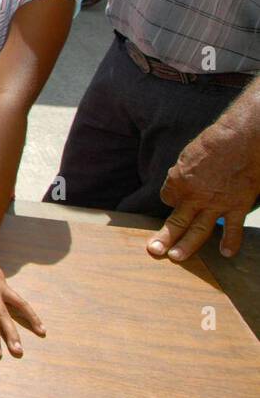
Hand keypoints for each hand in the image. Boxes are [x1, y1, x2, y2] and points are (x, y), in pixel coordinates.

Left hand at [148, 123, 259, 260]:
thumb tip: (182, 179)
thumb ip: (184, 171)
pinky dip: (231, 242)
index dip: (172, 198)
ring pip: (199, 230)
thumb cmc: (215, 141)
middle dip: (164, 238)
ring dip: (187, 246)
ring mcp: (216, 204)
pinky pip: (233, 228)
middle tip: (154, 250)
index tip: (176, 197)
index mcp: (178, 181)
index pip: (168, 197)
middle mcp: (194, 197)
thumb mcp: (188, 154)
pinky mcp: (237, 205)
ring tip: (176, 257)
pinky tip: (226, 253)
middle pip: (176, 221)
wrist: (242, 139)